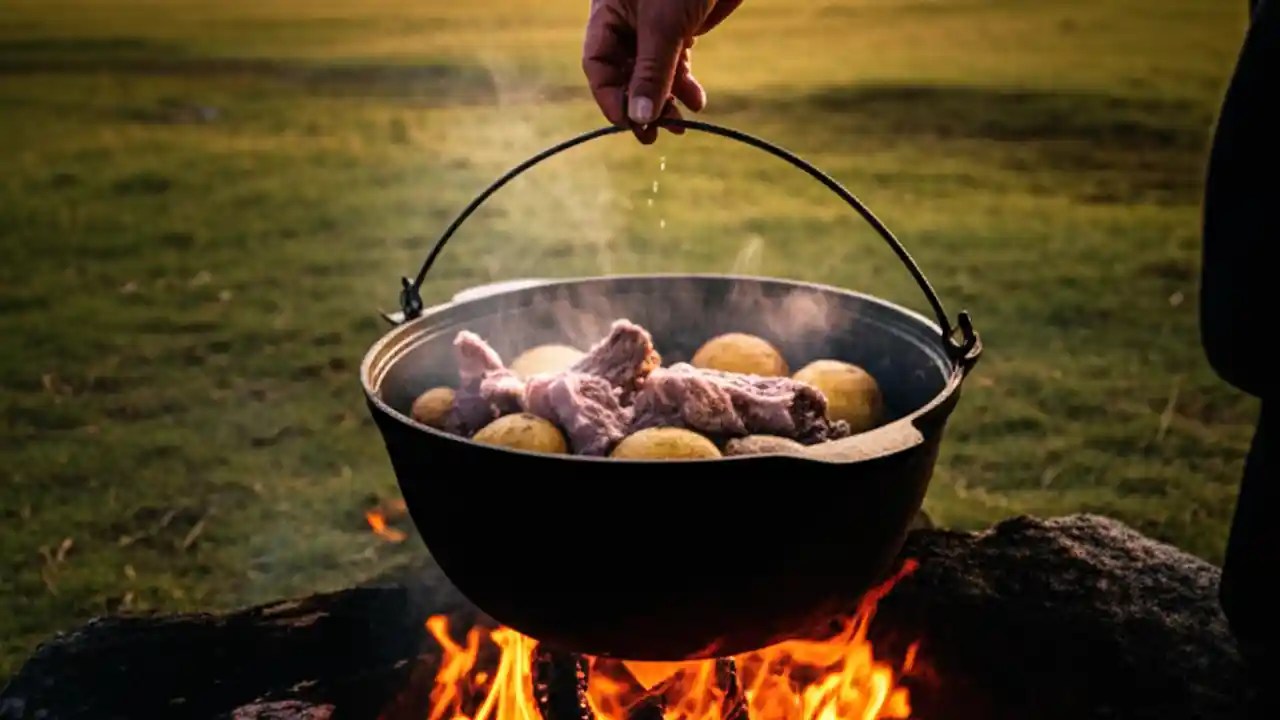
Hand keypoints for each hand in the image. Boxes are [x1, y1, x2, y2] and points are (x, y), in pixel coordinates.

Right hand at [583, 0, 742, 143]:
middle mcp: (627, 22)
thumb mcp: (664, 25)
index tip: (629, 124)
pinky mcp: (681, 28)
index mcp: (608, 15)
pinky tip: (697, 102)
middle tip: (654, 136)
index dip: (611, 97)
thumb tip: (640, 118)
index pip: (598, 65)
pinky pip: (676, 64)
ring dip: (666, 100)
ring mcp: (655, 26)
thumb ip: (652, 72)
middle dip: (641, 105)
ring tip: (680, 125)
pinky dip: (685, 84)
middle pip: (625, 74)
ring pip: (653, 73)